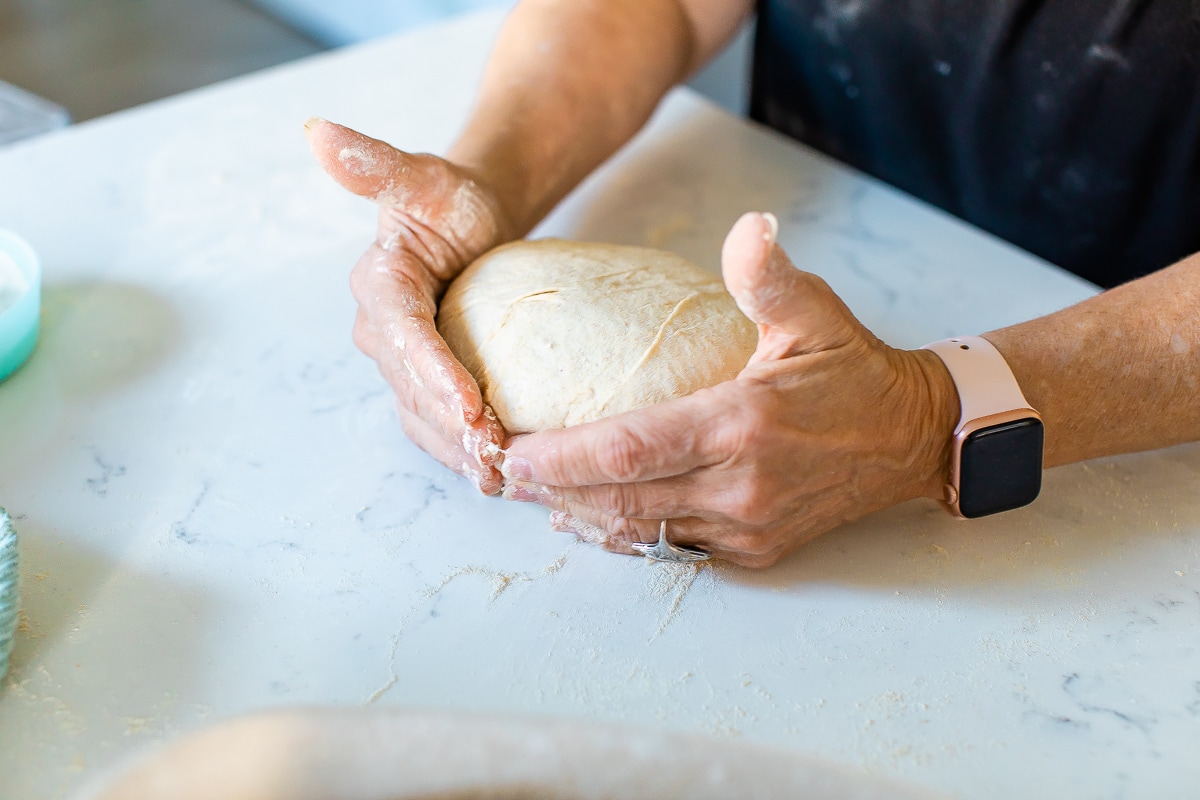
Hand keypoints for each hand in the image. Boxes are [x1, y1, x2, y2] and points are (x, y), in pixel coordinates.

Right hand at [306, 119, 514, 493]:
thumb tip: (317, 132)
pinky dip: (461, 450)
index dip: (434, 374)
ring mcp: (399, 364)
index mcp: (379, 287)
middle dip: (452, 426)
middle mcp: (380, 333)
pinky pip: (435, 425)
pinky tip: (495, 473)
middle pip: (414, 389)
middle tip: (497, 456)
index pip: (403, 337)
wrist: (469, 224)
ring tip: (500, 475)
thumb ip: (375, 163)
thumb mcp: (421, 176)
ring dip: (458, 450)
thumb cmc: (452, 201)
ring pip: (423, 418)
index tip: (471, 407)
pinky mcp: (420, 384)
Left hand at [500, 212, 959, 566]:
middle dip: (552, 491)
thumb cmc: (855, 370)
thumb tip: (749, 227)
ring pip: (643, 533)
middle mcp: (739, 485)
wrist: (913, 437)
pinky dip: (629, 535)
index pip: (628, 450)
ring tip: (532, 495)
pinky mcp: (757, 548)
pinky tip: (592, 519)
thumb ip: (769, 275)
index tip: (510, 450)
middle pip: (620, 500)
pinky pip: (676, 549)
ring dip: (582, 516)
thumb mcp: (816, 313)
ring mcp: (748, 525)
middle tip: (498, 472)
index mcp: (742, 423)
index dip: (559, 458)